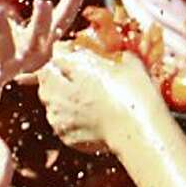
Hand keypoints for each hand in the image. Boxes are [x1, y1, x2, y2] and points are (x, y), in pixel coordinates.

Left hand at [37, 41, 156, 154]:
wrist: (140, 134)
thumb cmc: (138, 97)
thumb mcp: (132, 65)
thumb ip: (119, 56)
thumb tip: (118, 54)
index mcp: (76, 67)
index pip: (58, 51)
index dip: (66, 52)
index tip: (74, 53)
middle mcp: (61, 90)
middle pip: (45, 76)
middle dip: (55, 73)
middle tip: (72, 75)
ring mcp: (60, 114)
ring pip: (48, 100)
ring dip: (58, 96)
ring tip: (78, 97)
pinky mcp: (64, 135)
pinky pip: (58, 122)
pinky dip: (66, 118)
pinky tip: (83, 117)